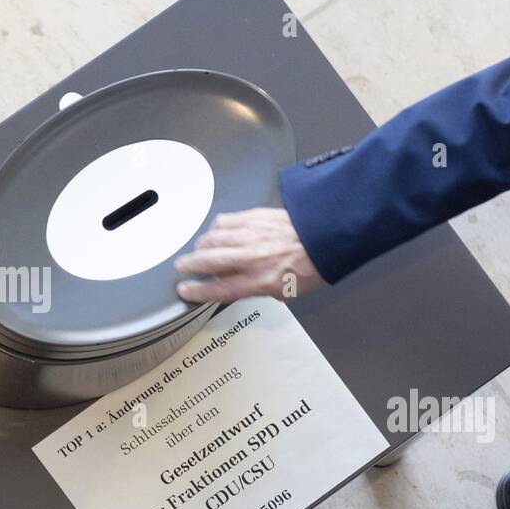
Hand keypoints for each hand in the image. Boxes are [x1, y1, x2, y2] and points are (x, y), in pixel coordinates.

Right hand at [174, 208, 324, 303]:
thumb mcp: (285, 291)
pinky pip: (226, 221)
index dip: (197, 290)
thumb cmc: (311, 266)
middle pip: (208, 261)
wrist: (326, 238)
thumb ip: (258, 289)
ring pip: (213, 239)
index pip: (218, 289)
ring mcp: (251, 235)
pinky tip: (216, 232)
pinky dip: (217, 228)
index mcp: (260, 281)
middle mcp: (251, 257)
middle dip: (189, 265)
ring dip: (201, 246)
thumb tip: (239, 288)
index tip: (185, 290)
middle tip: (182, 267)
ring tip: (198, 250)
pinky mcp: (254, 217)